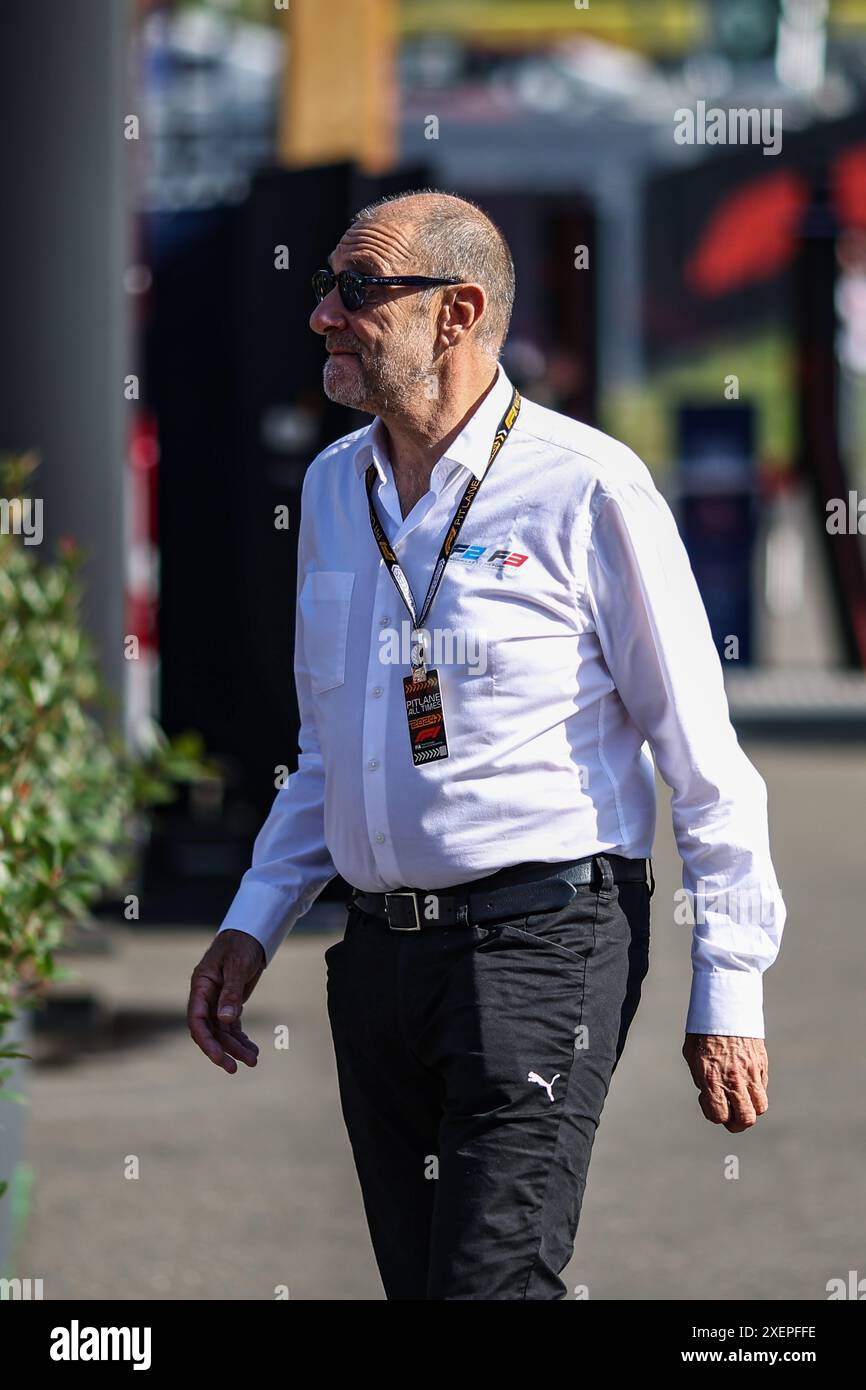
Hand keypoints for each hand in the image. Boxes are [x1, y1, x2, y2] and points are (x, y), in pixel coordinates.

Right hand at [187, 929, 265, 1074]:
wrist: (249, 934)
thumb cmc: (240, 945)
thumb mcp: (237, 965)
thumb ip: (231, 992)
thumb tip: (225, 1020)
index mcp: (201, 986)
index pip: (197, 1021)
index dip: (206, 1042)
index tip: (219, 1058)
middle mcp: (206, 997)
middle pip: (209, 1031)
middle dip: (222, 1050)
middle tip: (235, 1068)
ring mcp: (217, 1001)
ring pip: (223, 1032)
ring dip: (236, 1047)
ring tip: (253, 1060)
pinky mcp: (229, 1003)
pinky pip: (232, 1027)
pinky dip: (241, 1039)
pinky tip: (252, 1050)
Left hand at [682, 1034, 768, 1132]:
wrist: (724, 1006)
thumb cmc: (703, 1030)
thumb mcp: (692, 1055)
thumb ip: (701, 1079)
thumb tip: (709, 1095)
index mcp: (713, 1079)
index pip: (719, 1116)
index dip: (712, 1114)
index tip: (707, 1099)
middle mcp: (735, 1079)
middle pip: (746, 1119)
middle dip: (736, 1122)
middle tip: (728, 1111)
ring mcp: (752, 1072)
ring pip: (760, 1107)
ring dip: (749, 1108)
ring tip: (738, 1097)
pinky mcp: (762, 1063)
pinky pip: (763, 1088)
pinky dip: (755, 1091)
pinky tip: (744, 1079)